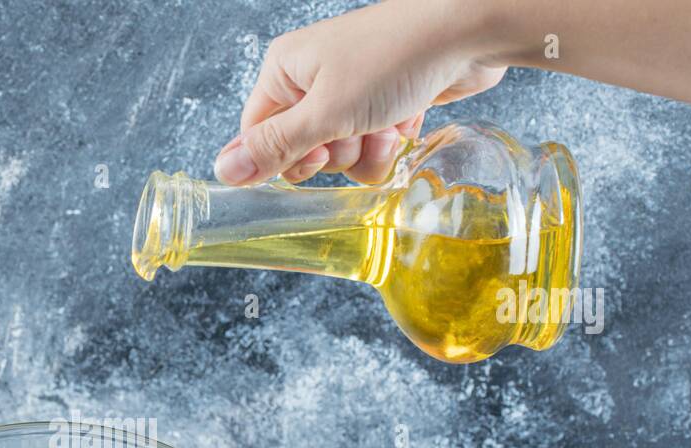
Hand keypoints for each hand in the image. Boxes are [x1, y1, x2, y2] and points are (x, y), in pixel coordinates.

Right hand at [215, 0, 504, 184]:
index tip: (315, 155)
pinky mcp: (385, 103)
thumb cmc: (394, 57)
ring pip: (342, 154)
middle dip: (333, 155)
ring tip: (388, 124)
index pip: (259, 135)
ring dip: (367, 152)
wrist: (467, 32)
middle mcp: (314, 80)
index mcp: (286, 72)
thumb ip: (274, 147)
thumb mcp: (325, 112)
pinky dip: (390, 143)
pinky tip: (406, 122)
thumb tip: (223, 171)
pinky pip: (373, 147)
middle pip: (302, 151)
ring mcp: (352, 91)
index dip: (284, 159)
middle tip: (354, 133)